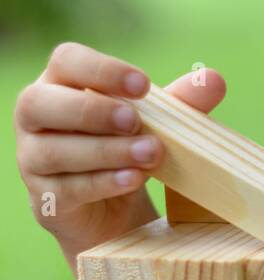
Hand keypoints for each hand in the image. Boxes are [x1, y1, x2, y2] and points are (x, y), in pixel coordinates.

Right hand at [14, 42, 226, 267]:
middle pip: (41, 102)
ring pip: (55, 150)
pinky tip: (133, 179)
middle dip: (92, 110)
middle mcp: (35, 118)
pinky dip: (103, 183)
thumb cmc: (129, 155)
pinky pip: (67, 188)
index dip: (100, 70)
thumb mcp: (159, 128)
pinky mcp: (46, 200)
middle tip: (135, 121)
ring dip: (106, 150)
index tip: (143, 85)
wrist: (114, 217)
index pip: (66, 62)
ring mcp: (33, 160)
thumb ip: (181, 105)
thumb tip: (214, 80)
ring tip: (150, 154)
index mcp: (60, 86)